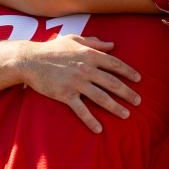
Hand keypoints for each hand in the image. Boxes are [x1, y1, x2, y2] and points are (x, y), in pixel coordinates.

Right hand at [18, 34, 142, 132]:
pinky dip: (91, 120)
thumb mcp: (73, 40)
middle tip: (138, 101)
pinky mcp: (65, 94)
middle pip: (112, 82)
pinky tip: (99, 129)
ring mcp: (76, 82)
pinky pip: (81, 110)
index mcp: (89, 54)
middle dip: (127, 93)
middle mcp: (86, 69)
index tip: (139, 79)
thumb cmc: (51, 49)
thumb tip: (112, 44)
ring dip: (115, 107)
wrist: (29, 60)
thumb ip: (94, 42)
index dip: (128, 72)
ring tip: (126, 115)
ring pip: (101, 97)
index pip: (114, 64)